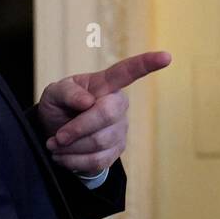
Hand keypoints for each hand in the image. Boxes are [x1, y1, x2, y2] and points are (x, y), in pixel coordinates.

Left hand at [37, 50, 171, 174]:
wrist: (56, 136)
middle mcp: (119, 105)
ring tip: (55, 145)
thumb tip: (87, 102)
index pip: (128, 71)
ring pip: (99, 142)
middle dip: (77, 128)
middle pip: (106, 115)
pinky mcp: (117, 150)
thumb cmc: (59, 108)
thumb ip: (67, 92)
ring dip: (71, 148)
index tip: (166, 56)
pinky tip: (64, 156)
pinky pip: (98, 161)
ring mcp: (121, 128)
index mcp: (106, 84)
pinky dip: (74, 162)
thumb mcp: (53, 93)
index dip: (147, 64)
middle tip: (56, 137)